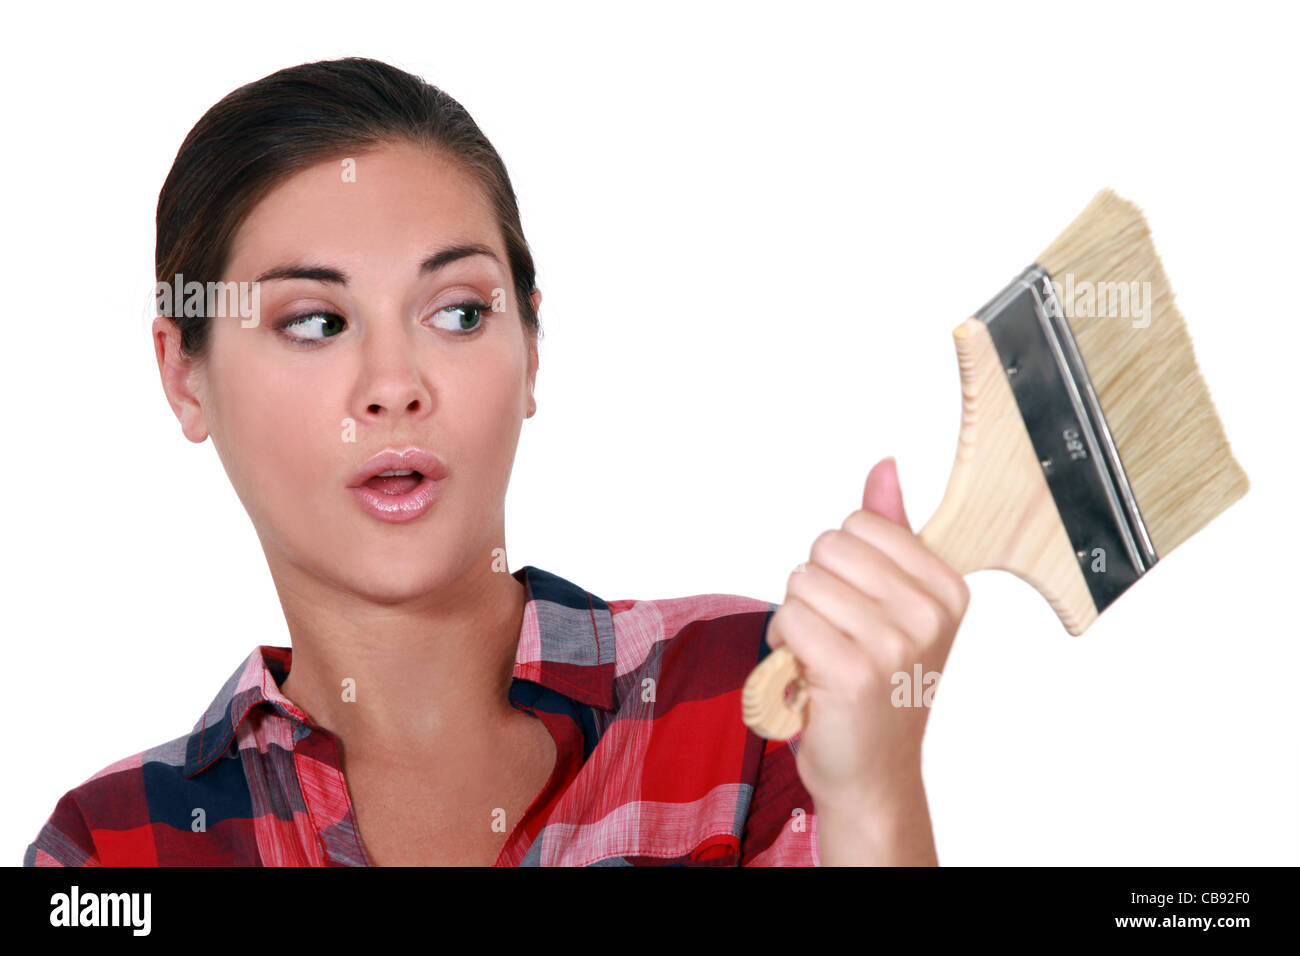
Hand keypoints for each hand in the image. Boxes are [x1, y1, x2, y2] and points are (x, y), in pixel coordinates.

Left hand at [767, 457, 969, 816]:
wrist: (872, 773)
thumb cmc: (878, 686)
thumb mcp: (894, 603)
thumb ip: (890, 531)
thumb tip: (885, 467)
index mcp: (947, 588)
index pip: (860, 524)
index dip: (841, 564)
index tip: (859, 609)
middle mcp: (928, 614)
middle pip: (827, 547)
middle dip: (814, 588)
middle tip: (834, 636)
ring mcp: (893, 644)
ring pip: (802, 582)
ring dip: (794, 619)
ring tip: (820, 657)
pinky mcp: (852, 673)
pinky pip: (788, 618)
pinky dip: (781, 645)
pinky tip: (805, 676)